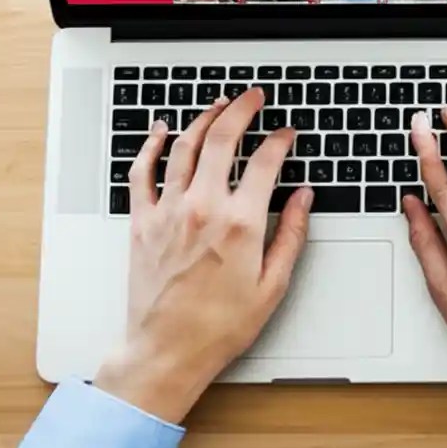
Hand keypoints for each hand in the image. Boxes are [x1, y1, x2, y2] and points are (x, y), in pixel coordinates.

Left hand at [94, 88, 312, 423]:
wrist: (167, 350)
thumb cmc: (219, 325)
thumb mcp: (274, 283)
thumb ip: (291, 233)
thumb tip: (303, 198)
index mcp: (241, 223)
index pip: (266, 161)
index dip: (280, 140)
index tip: (286, 134)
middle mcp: (203, 209)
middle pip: (222, 138)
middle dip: (242, 109)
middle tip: (253, 97)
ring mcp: (169, 212)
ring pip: (184, 146)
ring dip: (203, 118)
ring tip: (219, 105)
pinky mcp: (143, 222)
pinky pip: (142, 172)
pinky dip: (152, 146)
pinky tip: (162, 131)